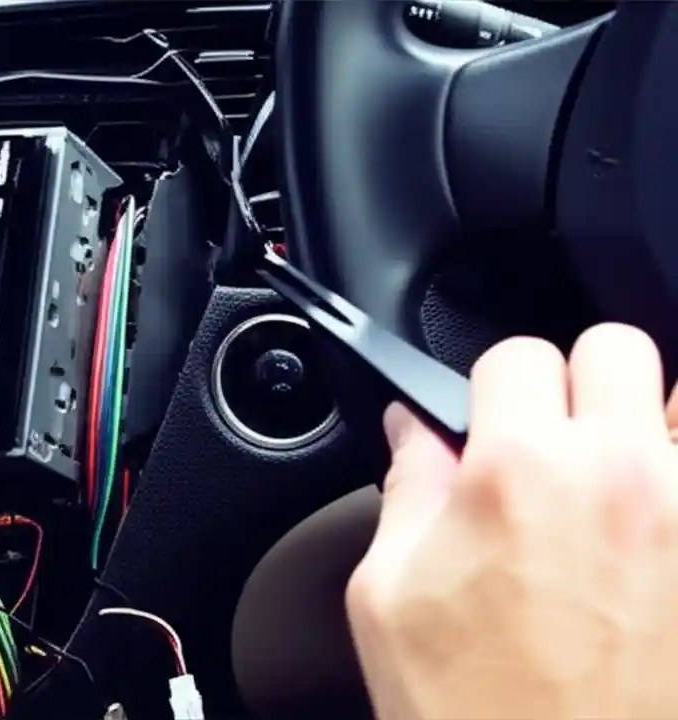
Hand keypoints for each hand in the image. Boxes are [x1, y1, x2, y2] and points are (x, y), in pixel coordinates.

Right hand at [348, 323, 677, 718]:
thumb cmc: (471, 712)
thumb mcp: (389, 597)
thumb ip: (406, 490)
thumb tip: (414, 431)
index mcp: (515, 473)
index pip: (516, 353)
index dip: (493, 389)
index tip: (491, 422)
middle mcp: (618, 477)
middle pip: (619, 348)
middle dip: (579, 385)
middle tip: (556, 441)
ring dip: (648, 435)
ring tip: (617, 494)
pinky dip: (673, 498)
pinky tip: (647, 545)